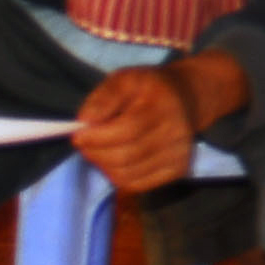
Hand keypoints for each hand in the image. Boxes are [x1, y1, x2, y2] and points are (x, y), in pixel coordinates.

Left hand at [71, 53, 238, 197]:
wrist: (186, 98)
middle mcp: (177, 132)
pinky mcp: (178, 170)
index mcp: (163, 105)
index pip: (126, 130)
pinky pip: (137, 185)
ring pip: (128, 175)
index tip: (78, 134)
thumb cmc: (148, 89)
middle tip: (85, 144)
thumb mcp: (125, 79)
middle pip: (125, 157)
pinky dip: (119, 176)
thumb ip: (104, 96)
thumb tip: (85, 121)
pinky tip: (117, 161)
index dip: (96, 137)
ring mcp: (179, 154)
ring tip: (101, 150)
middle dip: (95, 153)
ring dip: (104, 166)